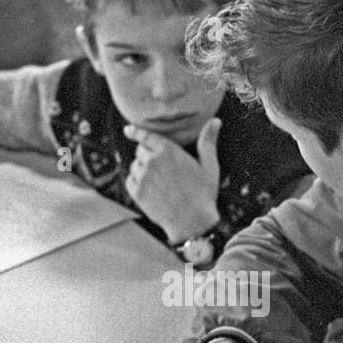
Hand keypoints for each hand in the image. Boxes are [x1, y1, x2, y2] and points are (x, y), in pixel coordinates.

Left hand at [123, 118, 221, 243]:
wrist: (192, 222)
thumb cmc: (203, 193)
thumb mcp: (209, 165)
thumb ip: (207, 141)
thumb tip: (215, 120)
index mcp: (168, 150)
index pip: (146, 136)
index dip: (135, 132)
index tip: (128, 130)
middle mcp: (152, 161)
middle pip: (141, 151)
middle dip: (148, 156)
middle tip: (163, 170)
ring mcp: (143, 177)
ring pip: (135, 166)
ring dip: (143, 170)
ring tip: (160, 183)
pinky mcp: (137, 192)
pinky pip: (130, 180)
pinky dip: (137, 182)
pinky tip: (151, 190)